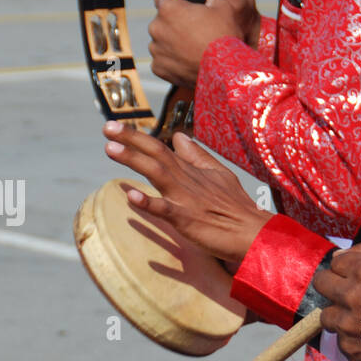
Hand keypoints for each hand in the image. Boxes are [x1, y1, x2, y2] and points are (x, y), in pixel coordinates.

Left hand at [103, 122, 266, 267]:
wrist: (254, 233)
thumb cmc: (237, 207)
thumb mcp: (219, 175)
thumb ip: (197, 157)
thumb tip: (179, 137)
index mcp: (192, 171)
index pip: (161, 148)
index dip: (138, 137)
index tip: (115, 127)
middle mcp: (186, 180)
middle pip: (156, 154)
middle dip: (131, 139)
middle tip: (107, 128)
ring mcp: (186, 199)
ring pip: (156, 173)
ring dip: (133, 160)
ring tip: (110, 148)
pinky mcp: (188, 220)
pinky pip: (165, 210)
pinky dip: (149, 202)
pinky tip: (131, 196)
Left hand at [148, 0, 241, 87]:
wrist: (226, 73)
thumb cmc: (226, 37)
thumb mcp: (225, 5)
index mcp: (169, 8)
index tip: (183, 2)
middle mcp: (157, 27)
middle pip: (162, 18)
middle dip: (174, 21)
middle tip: (195, 29)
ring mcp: (156, 49)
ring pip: (161, 39)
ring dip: (172, 41)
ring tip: (192, 47)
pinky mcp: (159, 68)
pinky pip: (162, 60)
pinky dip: (171, 60)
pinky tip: (188, 60)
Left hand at [314, 242, 360, 360]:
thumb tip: (341, 253)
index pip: (336, 262)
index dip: (346, 269)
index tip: (353, 277)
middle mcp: (352, 296)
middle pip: (321, 283)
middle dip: (332, 286)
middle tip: (347, 296)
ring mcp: (347, 324)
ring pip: (326, 315)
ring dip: (339, 315)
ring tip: (360, 321)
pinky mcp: (348, 347)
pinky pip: (340, 339)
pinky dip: (351, 338)